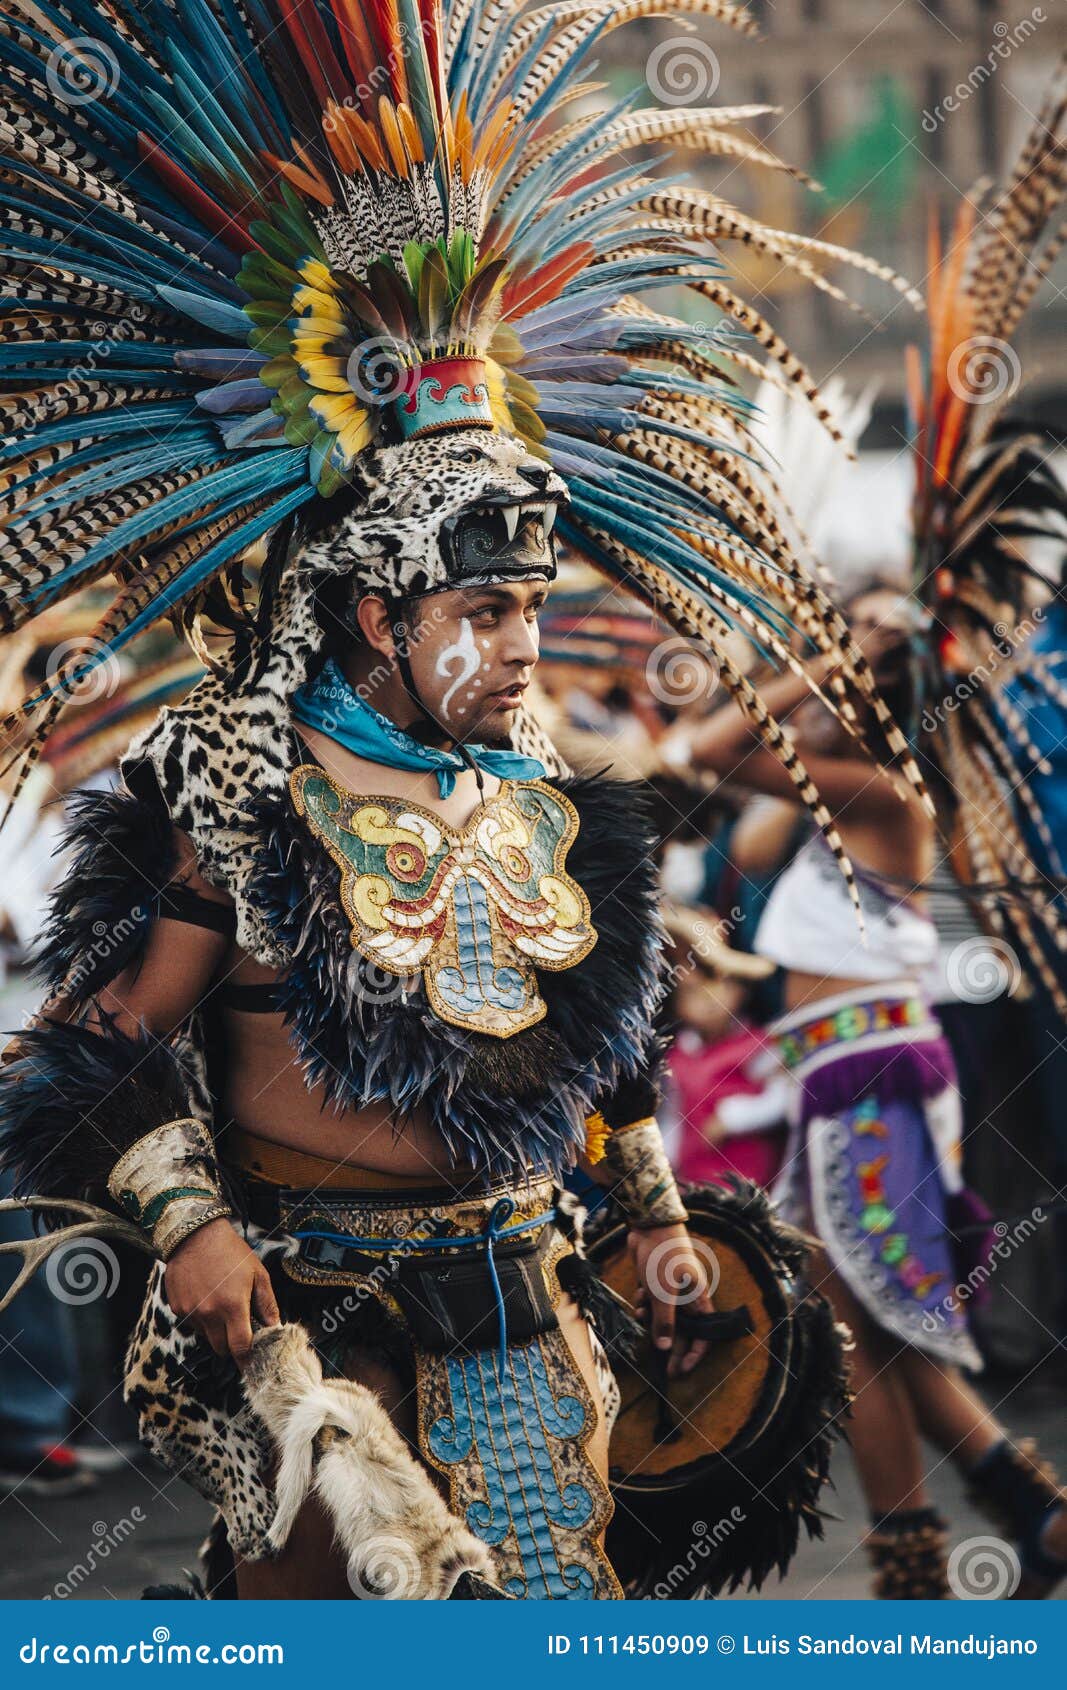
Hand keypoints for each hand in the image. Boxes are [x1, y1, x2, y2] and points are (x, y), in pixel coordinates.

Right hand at [164, 1218, 279, 1367]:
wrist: (195, 1234)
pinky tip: (206, 1297)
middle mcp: (209, 1313)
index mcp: (232, 1306)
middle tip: (239, 1329)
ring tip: (221, 1304)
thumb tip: (275, 1328)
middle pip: (221, 1348)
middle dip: (231, 1344)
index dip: (248, 1358)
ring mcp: (191, 1312)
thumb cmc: (231, 1252)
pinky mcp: (177, 1308)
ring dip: (215, 1330)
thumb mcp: (258, 1274)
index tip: (253, 1363)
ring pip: (206, 1336)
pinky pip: (192, 1324)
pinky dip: (201, 1318)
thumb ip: (267, 1304)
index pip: (240, 1347)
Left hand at [628, 1221, 714, 1379]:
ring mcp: (674, 1290)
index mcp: (698, 1300)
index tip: (682, 1370)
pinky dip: (645, 1304)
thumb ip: (664, 1322)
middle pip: (683, 1331)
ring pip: (664, 1316)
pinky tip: (637, 1300)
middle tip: (664, 1368)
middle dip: (671, 1346)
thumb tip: (665, 1347)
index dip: (695, 1354)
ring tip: (642, 1318)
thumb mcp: (663, 1294)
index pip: (704, 1335)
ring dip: (652, 1320)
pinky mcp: (659, 1282)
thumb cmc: (663, 1258)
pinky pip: (654, 1303)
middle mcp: (689, 1298)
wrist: (651, 1226)